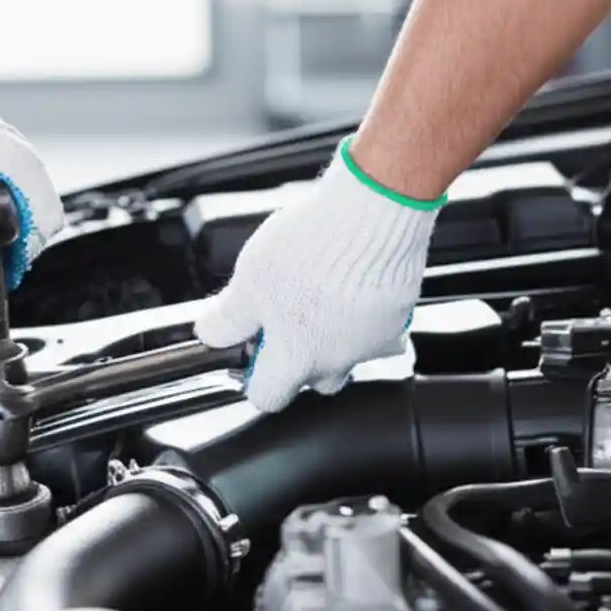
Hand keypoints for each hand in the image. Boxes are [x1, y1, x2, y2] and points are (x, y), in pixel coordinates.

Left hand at [194, 136, 442, 411]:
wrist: (373, 214)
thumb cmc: (314, 247)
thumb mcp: (250, 280)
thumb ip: (228, 318)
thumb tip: (211, 333)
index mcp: (297, 358)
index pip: (268, 397)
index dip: (252, 378)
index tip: (248, 351)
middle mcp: (339, 359)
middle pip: (313, 379)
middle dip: (296, 358)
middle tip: (283, 319)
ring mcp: (373, 340)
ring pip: (347, 353)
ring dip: (332, 335)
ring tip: (318, 293)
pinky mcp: (399, 316)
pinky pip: (377, 329)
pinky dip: (362, 315)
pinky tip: (349, 283)